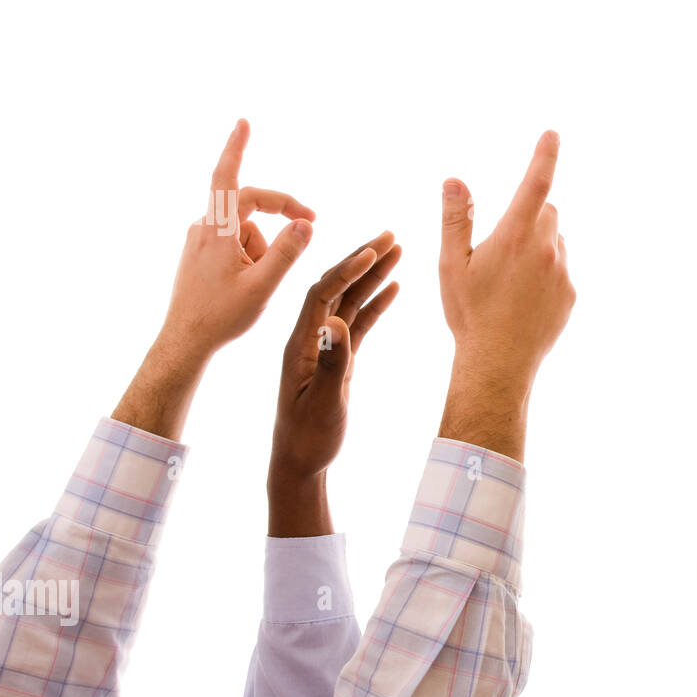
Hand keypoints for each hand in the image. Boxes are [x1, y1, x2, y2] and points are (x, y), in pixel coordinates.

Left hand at [165, 119, 316, 360]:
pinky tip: (248, 285)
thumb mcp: (264, 286)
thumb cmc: (221, 316)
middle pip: (249, 204)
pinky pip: (234, 243)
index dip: (237, 148)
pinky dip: (251, 256)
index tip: (243, 122)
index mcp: (218, 231)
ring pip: (245, 229)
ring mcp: (200, 240)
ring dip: (264, 247)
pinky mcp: (199, 254)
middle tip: (313, 222)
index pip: (229, 178)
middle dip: (281, 213)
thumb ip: (287, 252)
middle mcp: (204, 228)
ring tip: (260, 283)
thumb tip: (305, 223)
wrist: (186, 341)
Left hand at [268, 233, 400, 536]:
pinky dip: (375, 303)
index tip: (372, 250)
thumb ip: (332, 362)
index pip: (322, 292)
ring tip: (398, 250)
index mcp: (300, 343)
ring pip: (350, 301)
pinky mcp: (337, 357)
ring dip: (373, 275)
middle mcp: (310, 337)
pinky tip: (393, 287)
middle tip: (391, 234)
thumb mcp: (323, 402)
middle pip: (337, 286)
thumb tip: (337, 321)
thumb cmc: (307, 437)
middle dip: (363, 259)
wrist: (298, 461)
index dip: (346, 269)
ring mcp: (324, 346)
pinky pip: (358, 322)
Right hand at [437, 131, 574, 460]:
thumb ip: (456, 218)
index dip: (544, 155)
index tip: (553, 134)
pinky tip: (522, 302)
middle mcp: (546, 249)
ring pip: (555, 243)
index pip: (535, 184)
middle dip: (529, 218)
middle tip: (501, 248)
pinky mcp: (571, 295)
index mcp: (515, 236)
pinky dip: (546, 276)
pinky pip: (561, 272)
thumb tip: (455, 179)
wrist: (498, 364)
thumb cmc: (469, 314)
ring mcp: (563, 273)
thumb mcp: (452, 264)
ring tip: (508, 284)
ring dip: (538, 249)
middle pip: (546, 212)